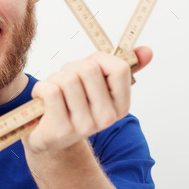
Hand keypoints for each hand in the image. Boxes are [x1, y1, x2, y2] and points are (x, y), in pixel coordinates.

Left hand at [23, 47, 152, 154]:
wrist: (49, 138)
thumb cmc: (73, 103)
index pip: (119, 68)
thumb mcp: (98, 85)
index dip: (98, 60)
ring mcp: (84, 126)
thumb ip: (122, 67)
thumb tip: (147, 50)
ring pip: (67, 79)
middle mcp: (107, 119)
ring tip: (55, 94)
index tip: (88, 70)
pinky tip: (42, 100)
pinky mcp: (61, 129)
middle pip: (88, 69)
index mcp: (121, 106)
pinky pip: (51, 91)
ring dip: (54, 79)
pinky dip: (41, 88)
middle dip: (71, 69)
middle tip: (66, 84)